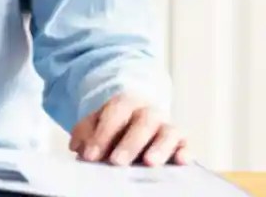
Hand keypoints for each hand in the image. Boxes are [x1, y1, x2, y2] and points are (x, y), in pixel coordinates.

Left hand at [70, 94, 189, 166]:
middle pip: (143, 122)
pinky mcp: (182, 141)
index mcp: (125, 103)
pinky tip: (182, 161)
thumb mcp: (96, 123)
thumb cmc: (115, 125)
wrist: (138, 117)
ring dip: (159, 148)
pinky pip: (187, 144)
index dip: (102, 135)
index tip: (90, 156)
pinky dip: (185, 152)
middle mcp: (149, 112)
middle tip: (116, 162)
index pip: (115, 114)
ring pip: (168, 132)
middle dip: (129, 143)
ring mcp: (167, 126)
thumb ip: (86, 132)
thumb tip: (78, 147)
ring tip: (149, 163)